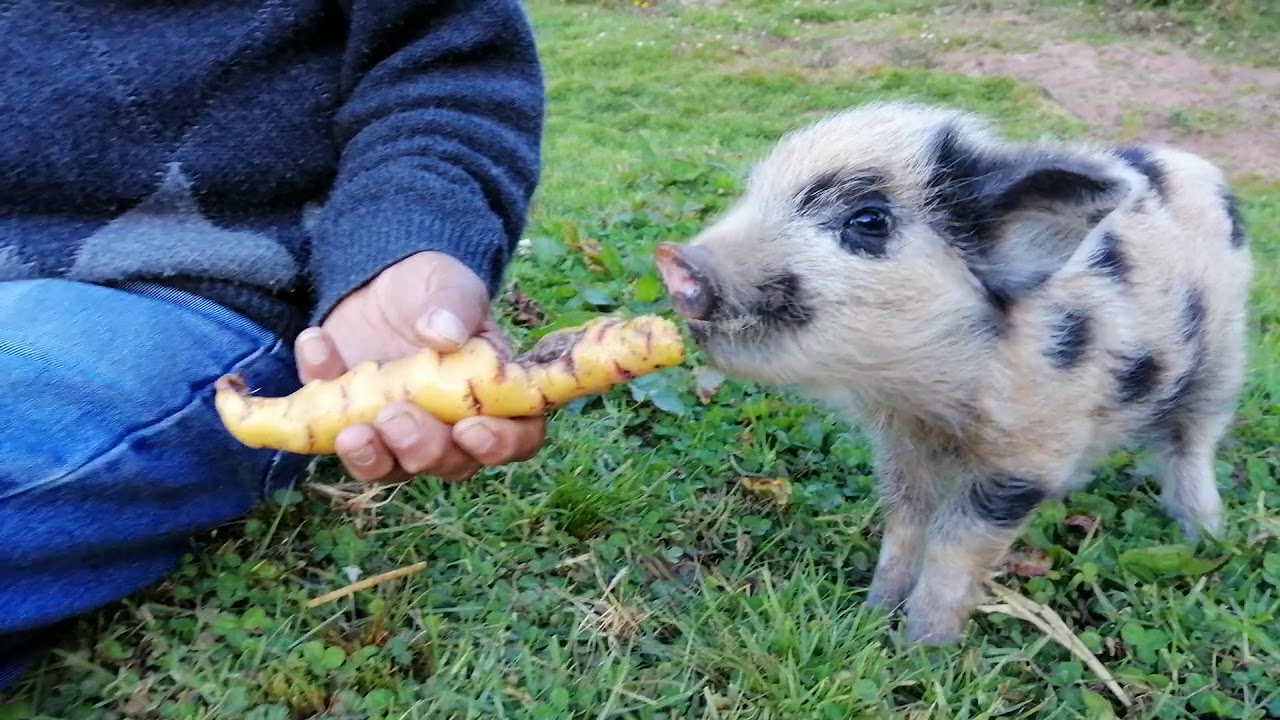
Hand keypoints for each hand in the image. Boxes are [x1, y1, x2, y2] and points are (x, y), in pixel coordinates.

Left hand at [293, 251, 546, 483]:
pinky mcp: (352, 427)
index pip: (519, 436)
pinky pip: (330, 433)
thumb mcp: (448, 283)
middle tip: (395, 417)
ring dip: (372, 459)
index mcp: (496, 393)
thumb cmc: (431, 291)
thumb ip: (454, 305)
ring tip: (351, 432)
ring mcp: (400, 435)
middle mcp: (452, 427)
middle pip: (452, 463)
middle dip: (423, 449)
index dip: (500, 445)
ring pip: (393, 469)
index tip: (469, 428)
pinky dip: (315, 402)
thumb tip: (443, 334)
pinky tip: (316, 346)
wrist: (377, 283)